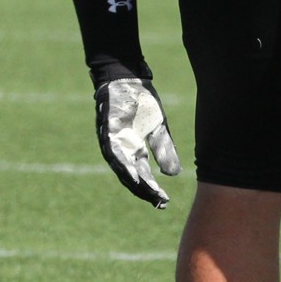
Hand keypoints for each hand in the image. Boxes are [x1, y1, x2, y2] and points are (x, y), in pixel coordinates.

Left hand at [95, 76, 180, 207]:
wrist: (128, 79)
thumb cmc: (142, 103)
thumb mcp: (158, 128)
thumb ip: (164, 150)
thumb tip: (172, 175)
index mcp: (134, 151)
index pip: (143, 175)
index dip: (152, 190)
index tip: (165, 202)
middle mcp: (122, 151)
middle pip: (132, 177)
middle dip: (145, 190)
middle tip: (159, 203)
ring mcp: (113, 142)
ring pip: (122, 168)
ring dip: (134, 182)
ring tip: (147, 193)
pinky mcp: (108, 132)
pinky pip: (114, 153)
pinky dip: (124, 165)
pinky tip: (133, 175)